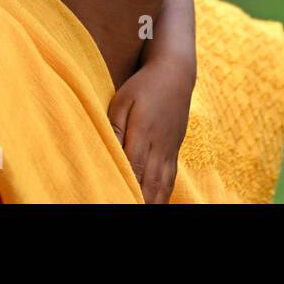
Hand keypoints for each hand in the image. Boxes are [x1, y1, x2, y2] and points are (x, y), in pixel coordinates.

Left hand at [107, 57, 194, 203]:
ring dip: (152, 202)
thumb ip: (114, 125)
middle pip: (149, 181)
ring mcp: (170, 149)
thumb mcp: (123, 99)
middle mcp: (159, 144)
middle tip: (124, 206)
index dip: (124, 185)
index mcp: (143, 131)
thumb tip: (107, 150)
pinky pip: (171, 178)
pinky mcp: (175, 150)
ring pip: (162, 184)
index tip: (114, 197)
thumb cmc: (143, 86)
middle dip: (138, 199)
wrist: (175, 74)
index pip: (133, 166)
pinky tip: (156, 203)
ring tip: (140, 209)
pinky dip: (164, 195)